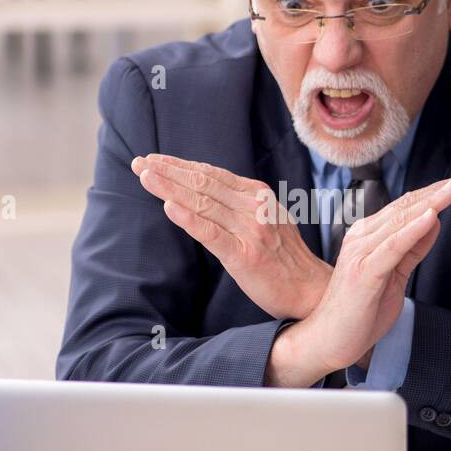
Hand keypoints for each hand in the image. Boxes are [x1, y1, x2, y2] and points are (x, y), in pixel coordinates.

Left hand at [130, 153, 331, 320]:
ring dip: (170, 188)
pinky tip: (169, 208)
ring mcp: (251, 230)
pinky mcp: (245, 255)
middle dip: (168, 171)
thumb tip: (202, 190)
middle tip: (138, 163)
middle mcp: (255, 206)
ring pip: (203, 203)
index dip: (179, 165)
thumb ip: (238, 204)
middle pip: (203, 183)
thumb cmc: (284, 258)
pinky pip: (211, 233)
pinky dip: (189, 219)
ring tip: (145, 177)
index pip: (211, 174)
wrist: (312, 291)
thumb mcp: (265, 219)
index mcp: (257, 195)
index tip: (152, 160)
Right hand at [266, 174, 450, 386]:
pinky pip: (394, 246)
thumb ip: (412, 249)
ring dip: (431, 202)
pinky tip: (431, 216)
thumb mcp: (395, 275)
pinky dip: (413, 229)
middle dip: (438, 192)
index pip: (405, 208)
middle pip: (406, 208)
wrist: (328, 340)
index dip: (433, 193)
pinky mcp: (364, 271)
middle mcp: (362, 238)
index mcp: (368, 237)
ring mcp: (361, 253)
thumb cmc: (359, 312)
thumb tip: (433, 221)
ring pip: (401, 220)